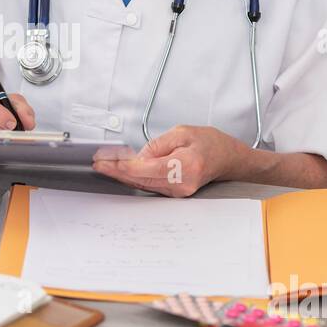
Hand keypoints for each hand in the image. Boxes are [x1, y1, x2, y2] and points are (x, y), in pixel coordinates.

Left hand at [93, 125, 239, 196]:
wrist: (228, 159)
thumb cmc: (210, 144)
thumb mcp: (183, 133)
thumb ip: (158, 144)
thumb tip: (137, 156)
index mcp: (184, 166)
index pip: (144, 168)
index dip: (121, 165)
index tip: (105, 159)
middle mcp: (181, 184)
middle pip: (140, 180)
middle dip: (116, 172)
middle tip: (98, 164)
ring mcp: (178, 192)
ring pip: (143, 185)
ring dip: (122, 177)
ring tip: (105, 167)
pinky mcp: (175, 194)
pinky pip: (150, 186)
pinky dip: (134, 179)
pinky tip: (122, 173)